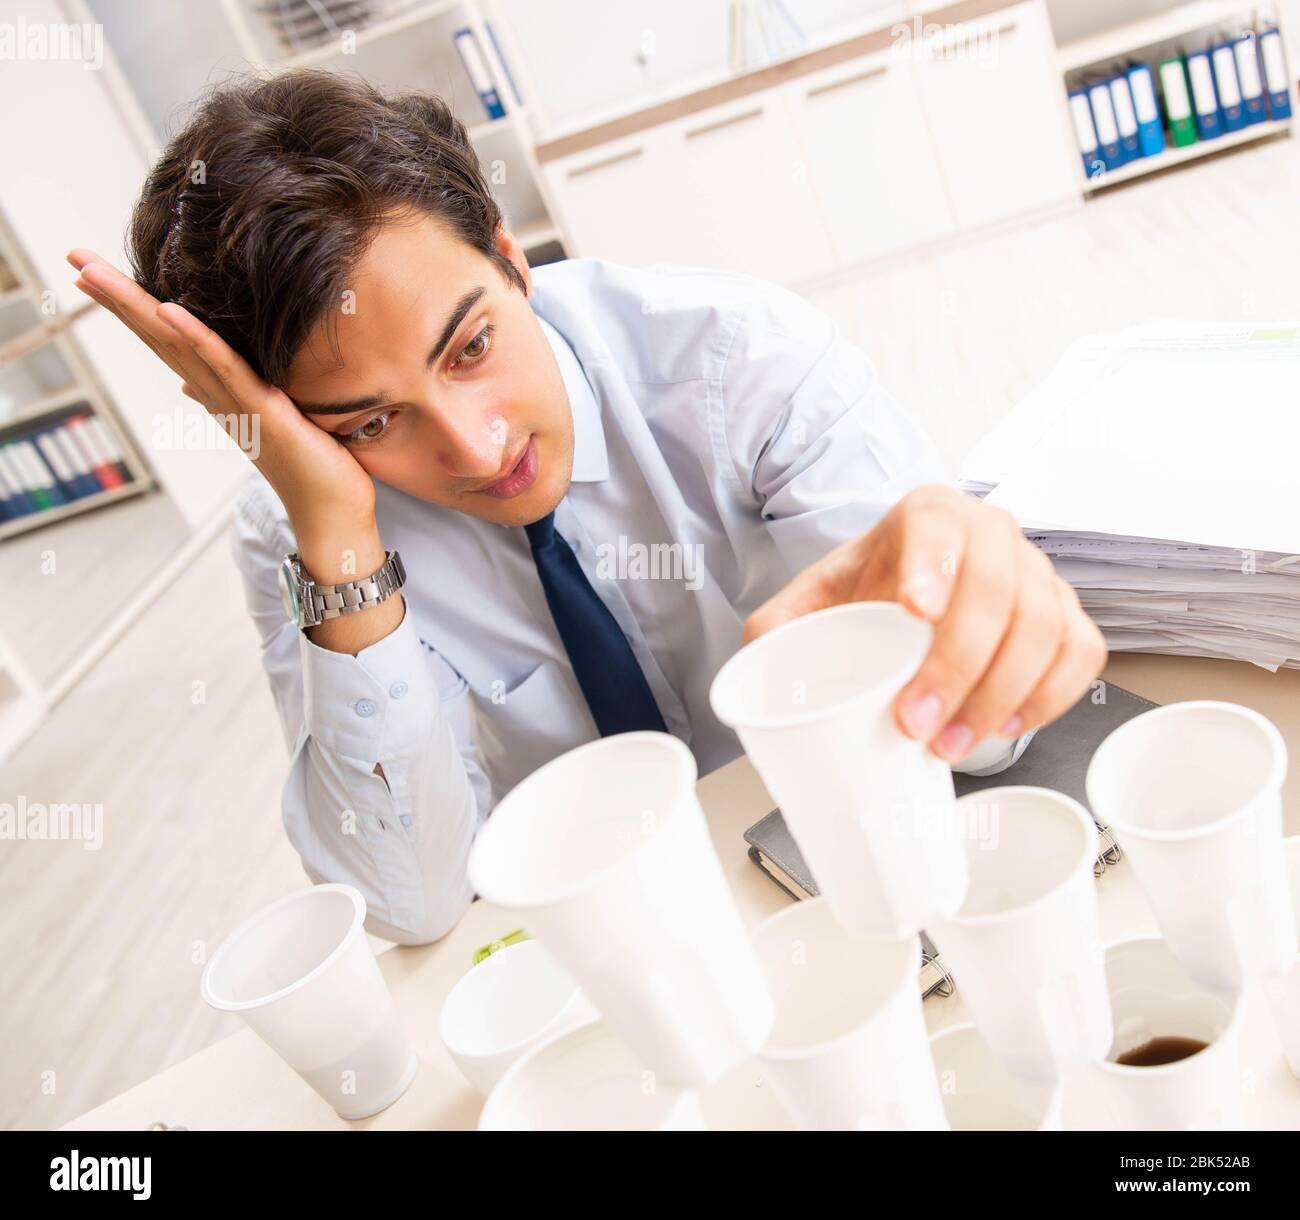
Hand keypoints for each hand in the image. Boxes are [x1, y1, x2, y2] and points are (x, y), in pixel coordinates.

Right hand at [65, 248, 376, 548]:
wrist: (331, 515)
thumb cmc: (308, 468)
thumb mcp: (267, 421)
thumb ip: (232, 396)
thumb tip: (191, 383)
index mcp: (218, 394)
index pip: (166, 340)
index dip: (131, 306)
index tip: (93, 270)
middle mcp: (216, 397)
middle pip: (158, 336)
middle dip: (118, 297)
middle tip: (74, 257)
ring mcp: (235, 404)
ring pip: (177, 346)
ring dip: (137, 308)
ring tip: (96, 273)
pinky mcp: (263, 413)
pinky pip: (226, 370)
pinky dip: (198, 340)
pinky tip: (169, 310)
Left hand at [743, 484, 1107, 761]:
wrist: (907, 593)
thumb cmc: (867, 593)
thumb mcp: (812, 600)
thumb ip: (777, 625)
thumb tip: (759, 661)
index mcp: (928, 514)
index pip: (938, 527)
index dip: (934, 565)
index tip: (915, 610)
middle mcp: (991, 533)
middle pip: (996, 590)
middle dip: (958, 665)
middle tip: (919, 723)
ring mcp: (1037, 573)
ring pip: (1044, 627)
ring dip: (1002, 694)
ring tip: (953, 743)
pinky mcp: (1067, 615)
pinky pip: (1081, 652)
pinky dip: (1052, 694)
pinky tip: (1007, 724)